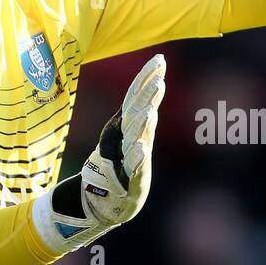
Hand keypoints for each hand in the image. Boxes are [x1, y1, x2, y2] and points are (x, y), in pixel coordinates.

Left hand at [31, 54, 165, 253]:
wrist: (106, 204)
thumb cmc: (109, 170)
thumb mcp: (112, 140)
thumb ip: (120, 116)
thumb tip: (132, 92)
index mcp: (127, 128)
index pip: (137, 98)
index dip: (147, 78)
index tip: (159, 60)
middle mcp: (134, 140)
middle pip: (140, 114)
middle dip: (149, 96)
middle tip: (159, 78)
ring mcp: (134, 160)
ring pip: (138, 137)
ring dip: (144, 123)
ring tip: (151, 108)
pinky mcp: (133, 179)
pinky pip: (133, 167)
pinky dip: (136, 158)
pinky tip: (141, 149)